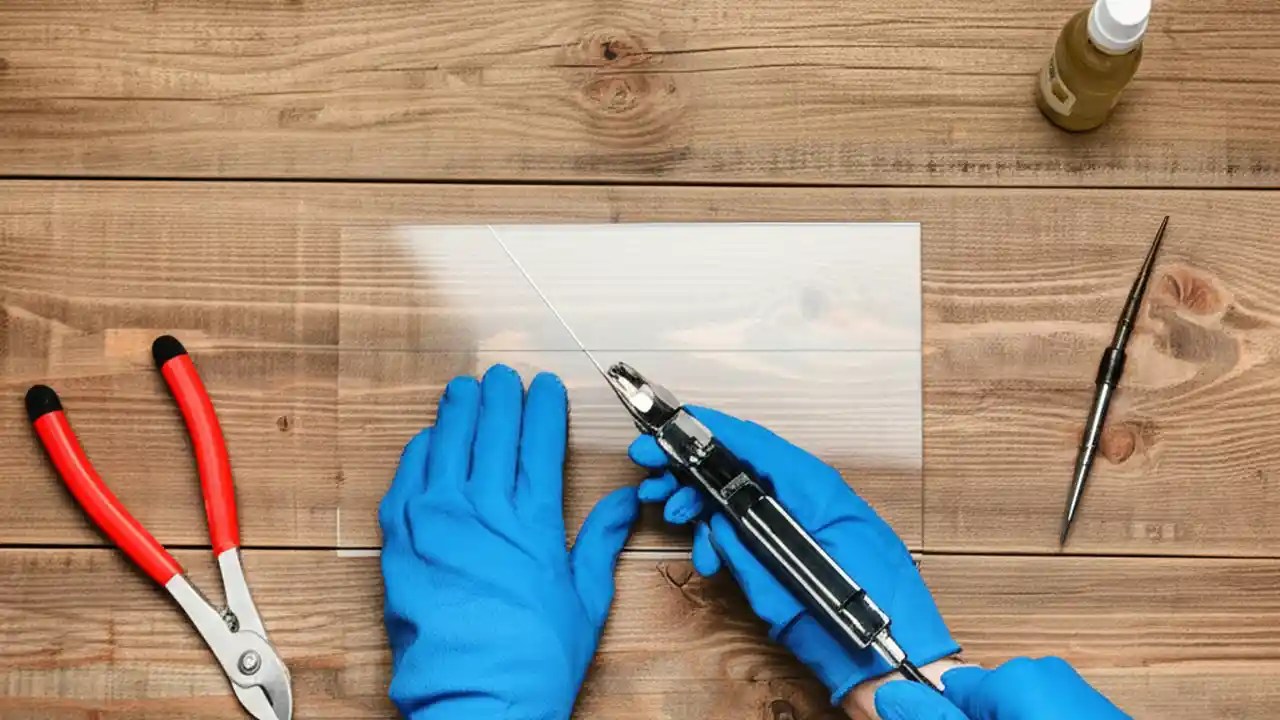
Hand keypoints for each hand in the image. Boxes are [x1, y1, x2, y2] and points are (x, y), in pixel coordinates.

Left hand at [380, 366, 639, 719]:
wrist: (478, 698)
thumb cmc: (535, 657)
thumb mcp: (587, 599)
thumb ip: (601, 542)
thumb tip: (625, 505)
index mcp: (534, 520)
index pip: (539, 442)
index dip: (543, 407)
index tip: (545, 386)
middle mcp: (484, 510)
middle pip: (493, 433)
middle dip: (501, 397)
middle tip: (502, 377)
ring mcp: (436, 522)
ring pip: (447, 445)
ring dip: (458, 412)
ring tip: (464, 389)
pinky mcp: (400, 542)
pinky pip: (407, 480)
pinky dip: (419, 452)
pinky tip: (428, 437)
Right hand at [629, 406, 957, 702]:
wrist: (898, 670)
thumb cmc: (857, 636)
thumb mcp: (782, 593)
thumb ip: (745, 551)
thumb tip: (714, 518)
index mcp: (821, 497)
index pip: (758, 445)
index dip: (710, 430)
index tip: (673, 425)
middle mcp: (823, 500)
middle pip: (749, 466)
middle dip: (696, 470)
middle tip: (655, 475)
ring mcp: (822, 519)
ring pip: (752, 494)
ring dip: (708, 503)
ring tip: (678, 517)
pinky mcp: (818, 541)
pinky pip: (767, 519)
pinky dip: (733, 530)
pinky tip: (710, 551)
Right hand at [873, 657, 1129, 719]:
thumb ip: (936, 719)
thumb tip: (892, 693)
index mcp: (1015, 677)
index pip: (949, 688)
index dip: (949, 719)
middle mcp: (1047, 674)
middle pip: (984, 701)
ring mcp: (1076, 693)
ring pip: (1016, 713)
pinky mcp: (1096, 713)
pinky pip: (1047, 717)